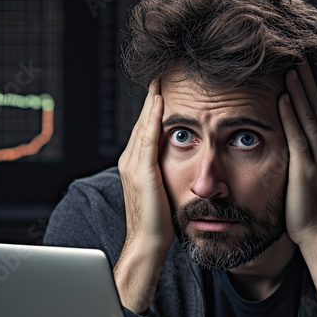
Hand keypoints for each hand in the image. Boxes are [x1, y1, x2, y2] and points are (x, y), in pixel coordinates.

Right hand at [114, 79, 172, 313]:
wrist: (148, 246)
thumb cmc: (161, 225)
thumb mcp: (166, 192)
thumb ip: (169, 173)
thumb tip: (186, 161)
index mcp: (135, 163)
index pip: (146, 126)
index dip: (155, 106)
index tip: (166, 85)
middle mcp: (129, 160)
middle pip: (143, 119)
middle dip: (153, 96)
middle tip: (165, 70)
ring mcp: (133, 164)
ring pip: (144, 123)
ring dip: (153, 99)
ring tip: (162, 77)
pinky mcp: (141, 171)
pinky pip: (148, 137)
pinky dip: (153, 117)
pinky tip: (161, 101)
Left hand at [279, 61, 316, 248]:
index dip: (312, 92)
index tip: (303, 72)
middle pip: (316, 109)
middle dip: (307, 83)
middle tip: (299, 57)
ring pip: (308, 117)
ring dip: (299, 91)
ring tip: (291, 68)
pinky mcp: (305, 168)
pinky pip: (297, 135)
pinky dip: (291, 115)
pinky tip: (284, 97)